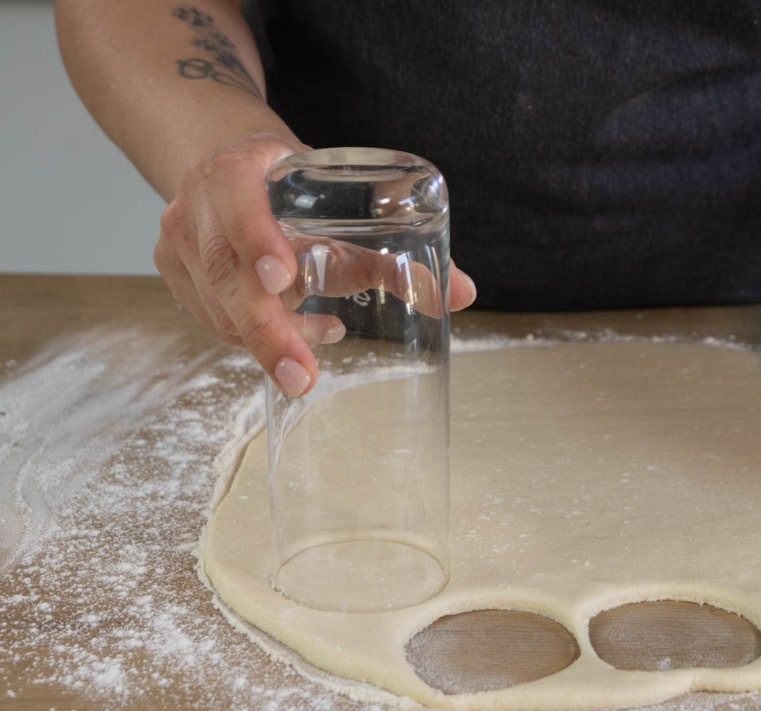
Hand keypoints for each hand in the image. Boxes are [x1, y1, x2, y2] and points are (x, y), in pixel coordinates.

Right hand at [155, 132, 476, 396]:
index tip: (282, 277)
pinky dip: (262, 336)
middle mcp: (197, 207)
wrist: (226, 165)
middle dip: (267, 331)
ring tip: (326, 336)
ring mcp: (178, 243)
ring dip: (276, 336)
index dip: (257, 239)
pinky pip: (217, 321)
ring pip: (222, 308)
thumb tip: (465, 293)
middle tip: (302, 376)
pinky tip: (304, 333)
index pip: (239, 203)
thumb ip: (396, 250)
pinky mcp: (175, 276)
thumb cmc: (292, 185)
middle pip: (224, 275)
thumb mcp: (341, 203)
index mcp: (235, 171)